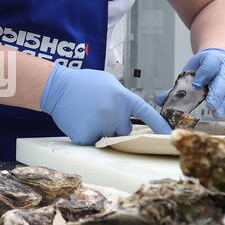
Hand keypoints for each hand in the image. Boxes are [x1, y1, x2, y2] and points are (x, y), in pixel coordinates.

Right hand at [40, 65, 170, 144]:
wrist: (56, 87)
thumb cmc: (82, 83)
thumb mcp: (108, 82)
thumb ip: (122, 98)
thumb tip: (129, 113)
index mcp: (123, 97)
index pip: (147, 114)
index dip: (159, 125)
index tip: (168, 136)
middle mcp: (115, 112)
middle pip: (124, 129)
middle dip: (114, 123)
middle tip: (97, 110)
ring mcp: (102, 125)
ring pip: (108, 136)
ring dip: (100, 129)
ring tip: (86, 114)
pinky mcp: (88, 136)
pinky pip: (93, 141)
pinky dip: (86, 135)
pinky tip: (79, 121)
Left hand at [182, 48, 224, 117]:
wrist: (220, 58)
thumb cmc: (202, 68)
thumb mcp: (189, 71)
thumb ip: (178, 86)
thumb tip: (161, 99)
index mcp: (211, 59)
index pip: (210, 64)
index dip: (204, 74)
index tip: (196, 85)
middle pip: (223, 79)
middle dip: (217, 93)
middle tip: (210, 105)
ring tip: (217, 113)